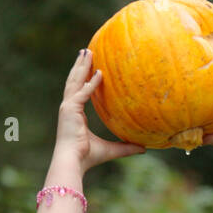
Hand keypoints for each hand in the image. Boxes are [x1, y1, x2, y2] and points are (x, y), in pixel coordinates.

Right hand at [53, 49, 144, 172]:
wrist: (73, 162)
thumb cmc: (88, 157)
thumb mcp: (111, 149)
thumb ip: (127, 147)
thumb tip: (145, 149)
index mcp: (75, 113)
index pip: (79, 90)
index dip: (84, 78)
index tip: (90, 66)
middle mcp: (69, 107)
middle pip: (75, 81)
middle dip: (80, 65)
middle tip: (85, 51)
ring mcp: (67, 107)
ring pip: (75, 81)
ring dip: (82, 66)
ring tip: (87, 52)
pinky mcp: (69, 109)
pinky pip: (82, 93)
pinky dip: (91, 84)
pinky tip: (100, 73)